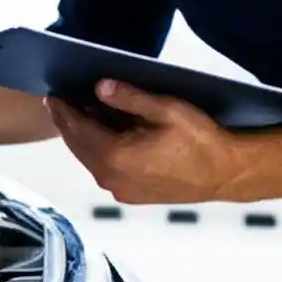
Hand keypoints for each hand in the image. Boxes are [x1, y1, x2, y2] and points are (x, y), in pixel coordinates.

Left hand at [45, 79, 249, 203]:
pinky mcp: (130, 195)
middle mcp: (110, 177)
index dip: (63, 110)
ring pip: (89, 159)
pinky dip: (96, 152)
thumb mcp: (166, 109)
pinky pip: (103, 170)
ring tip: (78, 116)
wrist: (228, 174)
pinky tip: (102, 137)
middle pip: (77, 145)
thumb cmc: (201, 141)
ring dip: (81, 138)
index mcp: (114, 156)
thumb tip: (99, 86)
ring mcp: (119, 189)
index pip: (76, 128)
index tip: (53, 95)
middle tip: (59, 103)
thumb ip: (129, 98)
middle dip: (67, 123)